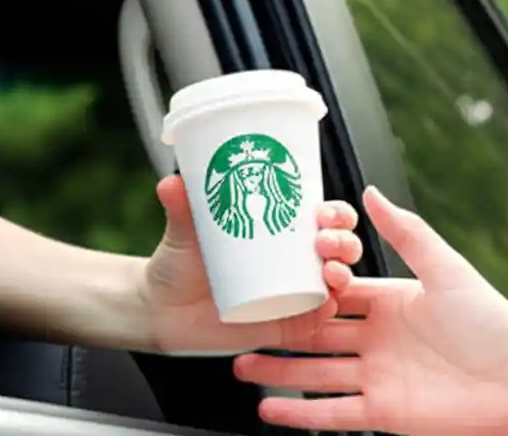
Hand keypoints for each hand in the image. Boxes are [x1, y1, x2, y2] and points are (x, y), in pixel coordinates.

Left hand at [141, 176, 363, 353]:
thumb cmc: (181, 263)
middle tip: (324, 242)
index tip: (321, 213)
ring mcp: (296, 294)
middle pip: (341, 247)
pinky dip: (327, 311)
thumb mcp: (185, 232)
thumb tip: (171, 182)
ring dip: (343, 274)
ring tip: (329, 272)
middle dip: (344, 242)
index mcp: (284, 231)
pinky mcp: (287, 325)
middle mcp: (297, 261)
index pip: (327, 216)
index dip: (337, 213)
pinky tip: (326, 304)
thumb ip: (181, 207)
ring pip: (336, 282)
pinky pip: (317, 320)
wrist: (163, 310)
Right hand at [232, 187, 507, 435]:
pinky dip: (300, 413)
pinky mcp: (384, 413)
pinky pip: (333, 413)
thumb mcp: (445, 269)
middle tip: (240, 323)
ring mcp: (379, 378)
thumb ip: (407, 232)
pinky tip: (269, 409)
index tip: (270, 275)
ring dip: (278, 372)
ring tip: (241, 364)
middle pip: (317, 334)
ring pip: (316, 374)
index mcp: (392, 303)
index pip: (337, 293)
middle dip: (279, 330)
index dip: (305, 286)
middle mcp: (379, 340)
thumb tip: (370, 193)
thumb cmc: (493, 324)